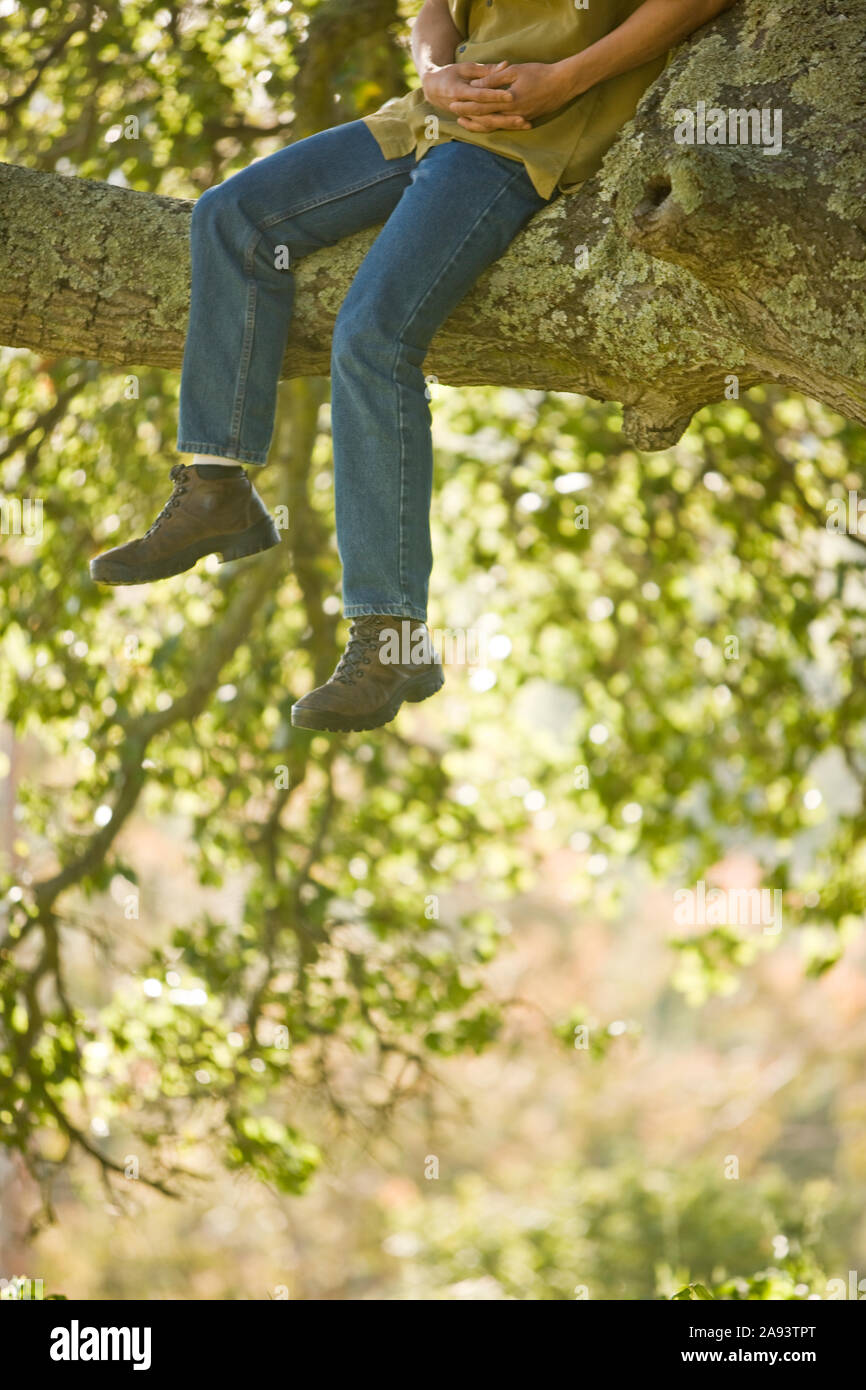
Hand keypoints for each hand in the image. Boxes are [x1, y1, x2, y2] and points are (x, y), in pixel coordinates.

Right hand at [421, 60, 531, 130]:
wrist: (433, 89)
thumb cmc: (451, 74)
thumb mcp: (466, 68)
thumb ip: (486, 69)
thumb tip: (506, 65)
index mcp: (459, 91)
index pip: (480, 95)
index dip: (495, 96)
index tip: (511, 96)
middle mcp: (462, 108)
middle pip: (486, 116)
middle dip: (506, 119)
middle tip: (524, 119)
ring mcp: (465, 117)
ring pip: (487, 125)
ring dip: (507, 126)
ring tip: (525, 124)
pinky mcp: (469, 121)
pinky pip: (484, 128)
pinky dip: (499, 128)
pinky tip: (514, 127)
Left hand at [456, 61, 573, 128]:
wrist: (562, 84)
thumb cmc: (539, 73)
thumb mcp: (515, 71)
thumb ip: (494, 79)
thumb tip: (476, 84)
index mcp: (508, 101)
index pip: (482, 105)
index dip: (466, 105)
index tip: (453, 103)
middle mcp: (512, 114)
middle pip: (485, 118)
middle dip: (469, 117)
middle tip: (455, 115)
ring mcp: (518, 119)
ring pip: (494, 125)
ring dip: (479, 124)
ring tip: (466, 122)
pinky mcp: (524, 119)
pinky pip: (505, 126)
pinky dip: (493, 126)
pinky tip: (486, 124)